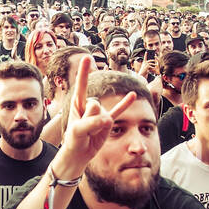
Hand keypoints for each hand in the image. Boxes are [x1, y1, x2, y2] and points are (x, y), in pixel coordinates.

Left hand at [56, 56, 126, 175]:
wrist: (80, 152)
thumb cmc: (75, 139)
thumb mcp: (77, 131)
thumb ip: (91, 123)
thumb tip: (108, 119)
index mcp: (78, 102)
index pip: (82, 85)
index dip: (84, 72)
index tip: (87, 57)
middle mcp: (90, 104)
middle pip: (95, 106)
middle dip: (90, 119)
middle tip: (83, 130)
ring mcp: (100, 112)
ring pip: (105, 114)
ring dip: (99, 126)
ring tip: (91, 133)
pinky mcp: (109, 121)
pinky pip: (119, 111)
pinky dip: (125, 104)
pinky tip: (134, 95)